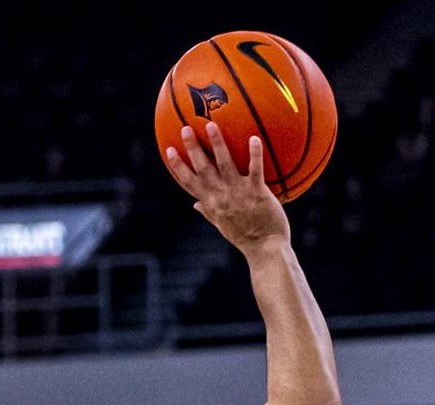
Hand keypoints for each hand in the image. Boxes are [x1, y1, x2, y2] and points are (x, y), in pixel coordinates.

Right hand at [163, 123, 290, 253]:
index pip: (189, 182)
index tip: (168, 150)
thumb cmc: (246, 238)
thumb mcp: (223, 226)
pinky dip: (254, 154)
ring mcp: (238, 194)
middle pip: (202, 169)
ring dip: (217, 144)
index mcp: (211, 203)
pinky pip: (255, 170)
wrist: (265, 250)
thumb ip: (209, 213)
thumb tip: (195, 205)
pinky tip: (254, 137)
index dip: (178, 166)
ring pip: (225, 164)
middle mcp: (221, 197)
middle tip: (186, 128)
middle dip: (192, 148)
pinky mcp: (258, 193)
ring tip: (211, 125)